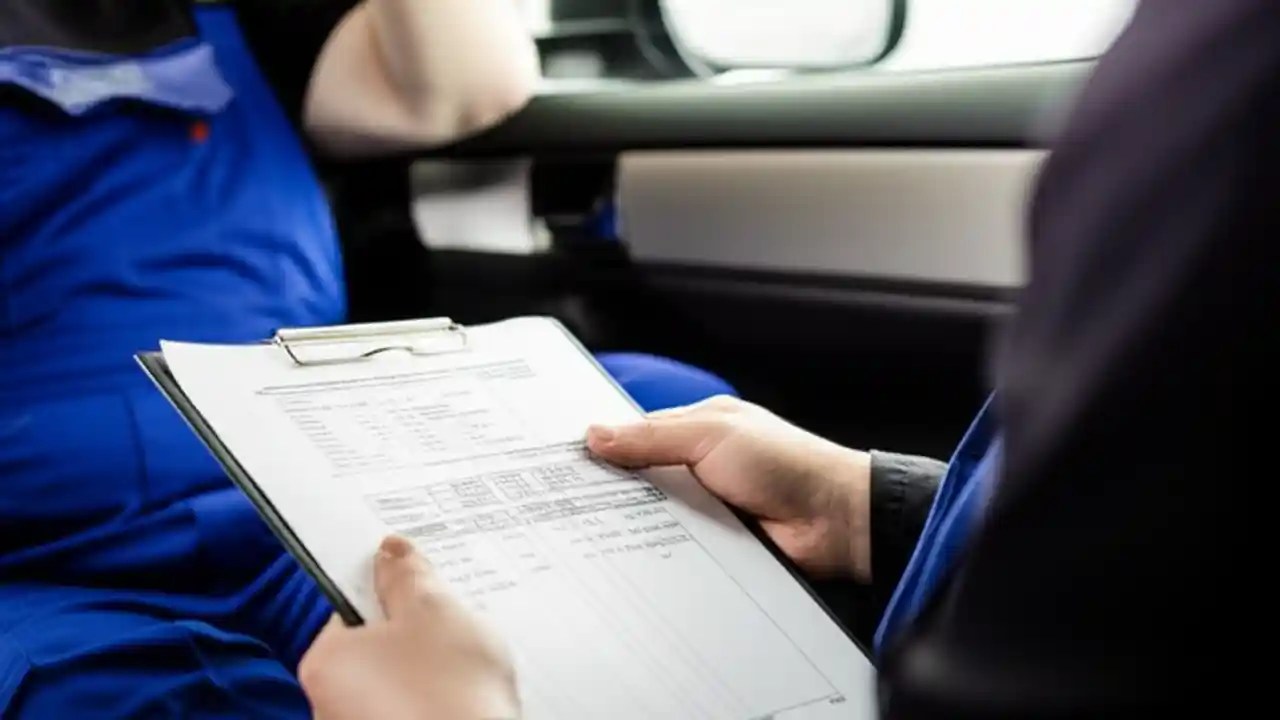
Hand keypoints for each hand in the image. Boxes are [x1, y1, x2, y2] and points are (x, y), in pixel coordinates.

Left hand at [299, 536, 518, 719]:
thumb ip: (407, 577)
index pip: (350, 610)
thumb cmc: (450, 692)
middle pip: (373, 649)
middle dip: (413, 635)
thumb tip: (392, 552)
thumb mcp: (434, 611)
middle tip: (452, 627)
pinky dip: (435, 704)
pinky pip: (413, 711)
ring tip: (467, 668)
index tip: (420, 587)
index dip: (390, 592)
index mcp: (326, 662)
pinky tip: (466, 700)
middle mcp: (327, 705)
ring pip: (396, 684)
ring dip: (428, 672)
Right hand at [587, 396, 873, 581]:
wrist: (835, 520)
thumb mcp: (712, 434)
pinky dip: (656, 552)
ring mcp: (705, 508)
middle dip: (609, 490)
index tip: (562, 461)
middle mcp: (698, 467)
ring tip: (587, 535)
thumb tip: (595, 434)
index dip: (602, 447)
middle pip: (639, 479)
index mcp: (698, 429)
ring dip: (633, 524)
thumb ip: (652, 437)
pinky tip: (629, 559)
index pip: (636, 435)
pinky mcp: (713, 545)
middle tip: (563, 503)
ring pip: (653, 517)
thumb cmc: (786, 462)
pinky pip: (674, 549)